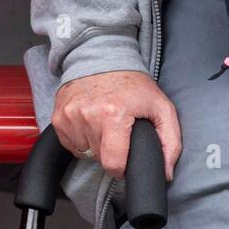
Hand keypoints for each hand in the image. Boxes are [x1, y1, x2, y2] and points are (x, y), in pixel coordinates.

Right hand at [52, 71, 181, 182]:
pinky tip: (91, 121)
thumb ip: (170, 141)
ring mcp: (69, 116)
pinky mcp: (58, 117)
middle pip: (99, 158)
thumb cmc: (133, 83)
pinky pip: (70, 144)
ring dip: (95, 144)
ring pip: (84, 152)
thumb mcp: (161, 107)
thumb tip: (166, 173)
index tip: (126, 159)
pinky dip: (81, 138)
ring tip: (105, 123)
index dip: (122, 167)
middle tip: (119, 131)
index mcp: (113, 115)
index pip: (113, 163)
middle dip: (111, 151)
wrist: (102, 55)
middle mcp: (87, 116)